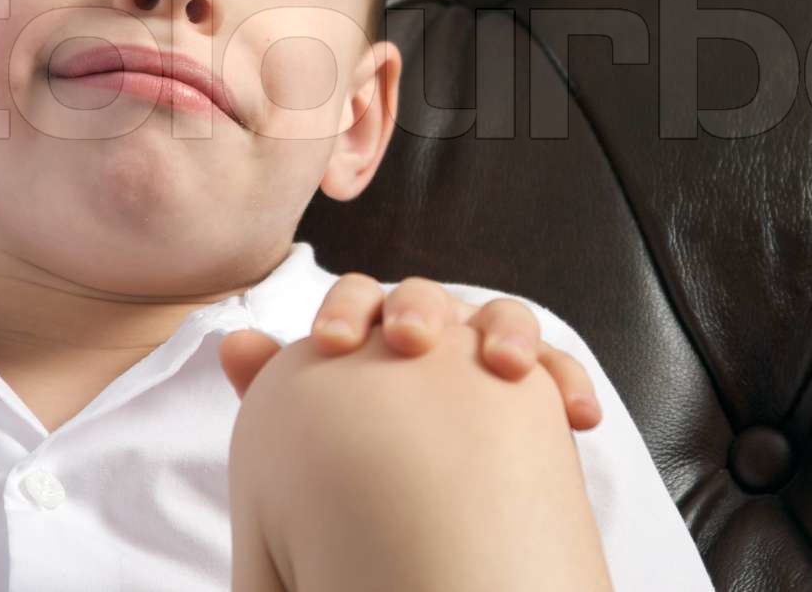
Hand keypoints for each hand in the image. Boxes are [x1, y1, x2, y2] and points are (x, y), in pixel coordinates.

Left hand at [218, 273, 603, 429]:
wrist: (422, 515)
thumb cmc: (358, 461)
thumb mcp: (313, 429)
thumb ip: (280, 386)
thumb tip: (234, 342)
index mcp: (374, 333)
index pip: (358, 300)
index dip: (344, 313)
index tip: (332, 345)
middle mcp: (433, 330)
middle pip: (427, 297)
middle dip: (421, 310)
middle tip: (411, 341)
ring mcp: (484, 352)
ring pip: (501, 316)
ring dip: (507, 330)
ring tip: (506, 363)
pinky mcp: (533, 388)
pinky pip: (556, 371)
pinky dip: (568, 383)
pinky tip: (576, 415)